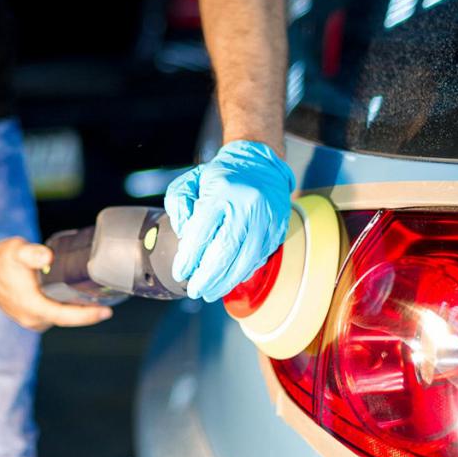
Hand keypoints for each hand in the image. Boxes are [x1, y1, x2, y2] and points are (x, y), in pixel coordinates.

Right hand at [0, 237, 112, 330]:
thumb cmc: (0, 260)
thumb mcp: (17, 250)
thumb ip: (32, 253)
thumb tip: (48, 257)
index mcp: (32, 307)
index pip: (66, 317)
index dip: (88, 315)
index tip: (106, 312)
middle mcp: (32, 319)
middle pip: (68, 319)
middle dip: (88, 311)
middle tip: (110, 298)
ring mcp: (31, 320)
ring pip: (62, 317)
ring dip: (78, 310)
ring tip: (99, 297)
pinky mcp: (31, 317)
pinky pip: (55, 315)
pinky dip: (68, 308)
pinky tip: (80, 297)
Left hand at [164, 140, 295, 301]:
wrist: (260, 164)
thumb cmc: (219, 176)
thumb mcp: (190, 182)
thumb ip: (179, 206)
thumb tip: (184, 236)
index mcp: (221, 193)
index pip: (202, 233)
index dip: (189, 258)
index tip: (180, 274)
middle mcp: (247, 206)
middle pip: (225, 252)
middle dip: (208, 278)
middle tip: (195, 291)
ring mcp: (266, 218)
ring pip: (246, 260)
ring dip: (226, 282)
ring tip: (211, 292)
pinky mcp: (278, 227)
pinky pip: (260, 257)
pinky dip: (244, 272)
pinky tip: (231, 279)